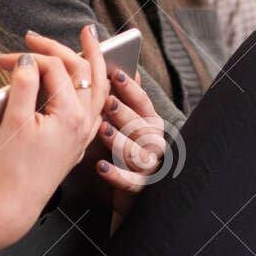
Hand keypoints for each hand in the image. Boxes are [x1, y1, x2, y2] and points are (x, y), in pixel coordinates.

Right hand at [0, 26, 106, 255]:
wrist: (15, 204)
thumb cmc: (12, 166)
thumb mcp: (13, 120)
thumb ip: (24, 84)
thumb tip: (30, 58)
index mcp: (70, 114)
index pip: (55, 70)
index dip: (28, 58)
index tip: (1, 59)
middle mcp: (85, 121)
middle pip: (83, 71)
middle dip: (59, 48)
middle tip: (36, 35)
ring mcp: (84, 133)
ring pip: (97, 88)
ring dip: (91, 62)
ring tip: (88, 40)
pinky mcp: (77, 143)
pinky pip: (95, 107)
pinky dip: (94, 88)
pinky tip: (91, 82)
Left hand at [93, 65, 168, 230]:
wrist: (120, 191)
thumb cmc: (116, 150)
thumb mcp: (115, 123)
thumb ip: (114, 99)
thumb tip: (107, 64)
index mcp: (150, 122)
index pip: (143, 101)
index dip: (130, 87)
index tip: (115, 73)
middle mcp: (154, 141)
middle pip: (141, 124)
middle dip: (125, 112)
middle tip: (108, 101)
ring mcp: (150, 165)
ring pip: (138, 151)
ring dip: (120, 140)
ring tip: (103, 130)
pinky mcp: (141, 187)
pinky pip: (131, 181)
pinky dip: (116, 174)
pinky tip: (100, 166)